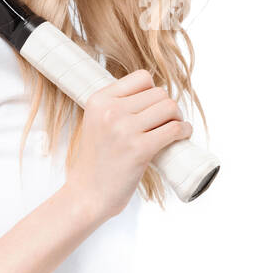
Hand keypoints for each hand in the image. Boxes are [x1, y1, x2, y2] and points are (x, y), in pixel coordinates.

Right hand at [64, 69, 192, 221]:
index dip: (153, 91)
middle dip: (168, 107)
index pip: (142, 78)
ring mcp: (124, 130)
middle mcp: (110, 111)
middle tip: (166, 122)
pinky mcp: (139, 150)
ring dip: (178, 118)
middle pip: (159, 93)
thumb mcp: (96, 122)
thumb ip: (117, 105)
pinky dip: (184, 131)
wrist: (87, 194)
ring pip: (169, 107)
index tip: (152, 108)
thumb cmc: (97, 160)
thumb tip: (154, 91)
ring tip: (173, 129)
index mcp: (98, 100)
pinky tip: (182, 136)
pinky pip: (174, 129)